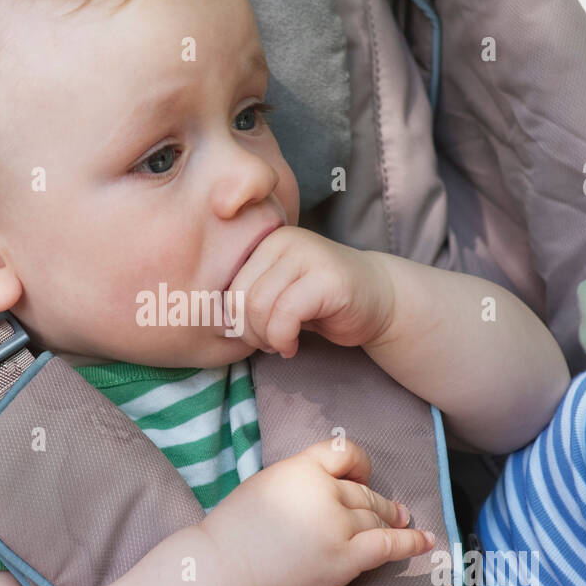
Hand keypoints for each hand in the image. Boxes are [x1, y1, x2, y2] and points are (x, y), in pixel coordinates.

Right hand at [201, 437, 434, 585]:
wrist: (225, 570)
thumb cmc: (234, 533)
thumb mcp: (265, 485)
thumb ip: (298, 481)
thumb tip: (327, 489)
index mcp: (300, 467)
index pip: (343, 452)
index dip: (358, 465)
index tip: (361, 476)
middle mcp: (324, 491)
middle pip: (363, 492)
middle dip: (378, 503)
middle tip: (390, 510)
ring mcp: (337, 525)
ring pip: (375, 519)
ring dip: (391, 521)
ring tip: (403, 522)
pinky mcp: (345, 558)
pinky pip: (388, 546)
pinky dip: (411, 542)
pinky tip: (427, 541)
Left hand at [225, 226, 394, 357]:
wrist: (378, 299)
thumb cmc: (320, 302)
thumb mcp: (276, 291)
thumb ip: (247, 294)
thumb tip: (207, 320)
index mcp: (264, 239)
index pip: (225, 284)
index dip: (232, 319)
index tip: (251, 333)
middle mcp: (284, 240)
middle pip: (239, 296)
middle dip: (247, 331)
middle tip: (266, 343)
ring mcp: (308, 255)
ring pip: (258, 306)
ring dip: (265, 338)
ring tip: (280, 344)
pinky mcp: (328, 279)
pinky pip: (285, 315)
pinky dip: (283, 339)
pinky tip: (292, 346)